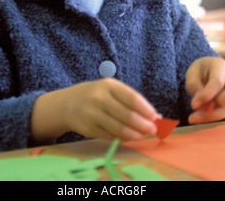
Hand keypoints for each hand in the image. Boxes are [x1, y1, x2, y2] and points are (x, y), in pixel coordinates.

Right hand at [31, 79, 160, 143]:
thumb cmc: (97, 95)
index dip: (146, 109)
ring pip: (119, 128)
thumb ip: (131, 101)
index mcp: (108, 85)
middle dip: (143, 124)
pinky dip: (122, 138)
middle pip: (126, 115)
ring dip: (134, 134)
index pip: (132, 98)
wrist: (68, 103)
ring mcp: (92, 114)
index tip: (157, 117)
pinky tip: (130, 138)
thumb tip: (156, 116)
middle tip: (153, 130)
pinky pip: (110, 136)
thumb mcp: (111, 90)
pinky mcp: (88, 128)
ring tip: (143, 135)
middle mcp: (99, 98)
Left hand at [186, 57, 224, 123]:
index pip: (218, 82)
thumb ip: (195, 87)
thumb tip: (205, 109)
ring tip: (193, 117)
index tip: (193, 105)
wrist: (206, 71)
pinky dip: (211, 117)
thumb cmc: (199, 71)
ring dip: (212, 115)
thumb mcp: (191, 74)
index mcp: (221, 66)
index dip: (206, 95)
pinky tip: (198, 117)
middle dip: (217, 103)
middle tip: (198, 105)